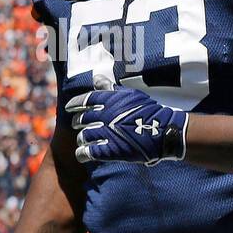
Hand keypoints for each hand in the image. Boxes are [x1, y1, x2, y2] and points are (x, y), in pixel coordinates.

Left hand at [66, 85, 188, 165]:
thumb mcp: (129, 94)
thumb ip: (110, 88)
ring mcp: (108, 132)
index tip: (69, 108)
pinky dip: (83, 153)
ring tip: (82, 140)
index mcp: (109, 100)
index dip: (74, 104)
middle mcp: (105, 115)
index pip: (85, 100)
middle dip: (77, 123)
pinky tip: (82, 154)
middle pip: (82, 119)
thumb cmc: (148, 110)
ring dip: (81, 138)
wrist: (164, 131)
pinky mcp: (112, 150)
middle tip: (78, 125)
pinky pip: (90, 152)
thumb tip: (96, 78)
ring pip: (84, 136)